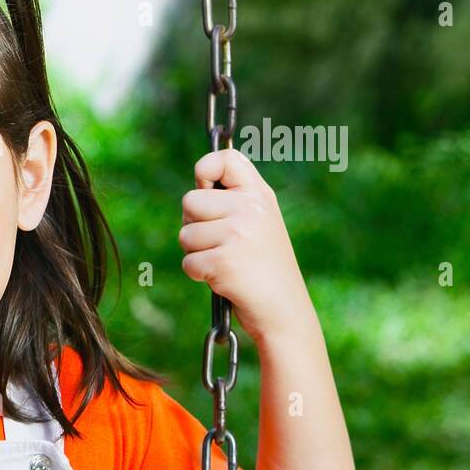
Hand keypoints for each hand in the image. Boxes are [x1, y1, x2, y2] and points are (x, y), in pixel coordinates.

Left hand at [178, 148, 308, 341]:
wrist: (284, 310)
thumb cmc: (263, 267)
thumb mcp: (259, 223)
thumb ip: (232, 202)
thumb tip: (193, 192)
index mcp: (260, 195)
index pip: (225, 159)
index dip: (205, 169)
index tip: (205, 188)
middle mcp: (251, 209)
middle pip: (189, 201)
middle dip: (194, 225)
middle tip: (219, 242)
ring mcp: (238, 234)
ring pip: (185, 234)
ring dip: (196, 253)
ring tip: (225, 262)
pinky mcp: (224, 261)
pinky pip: (188, 261)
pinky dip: (198, 274)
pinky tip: (222, 279)